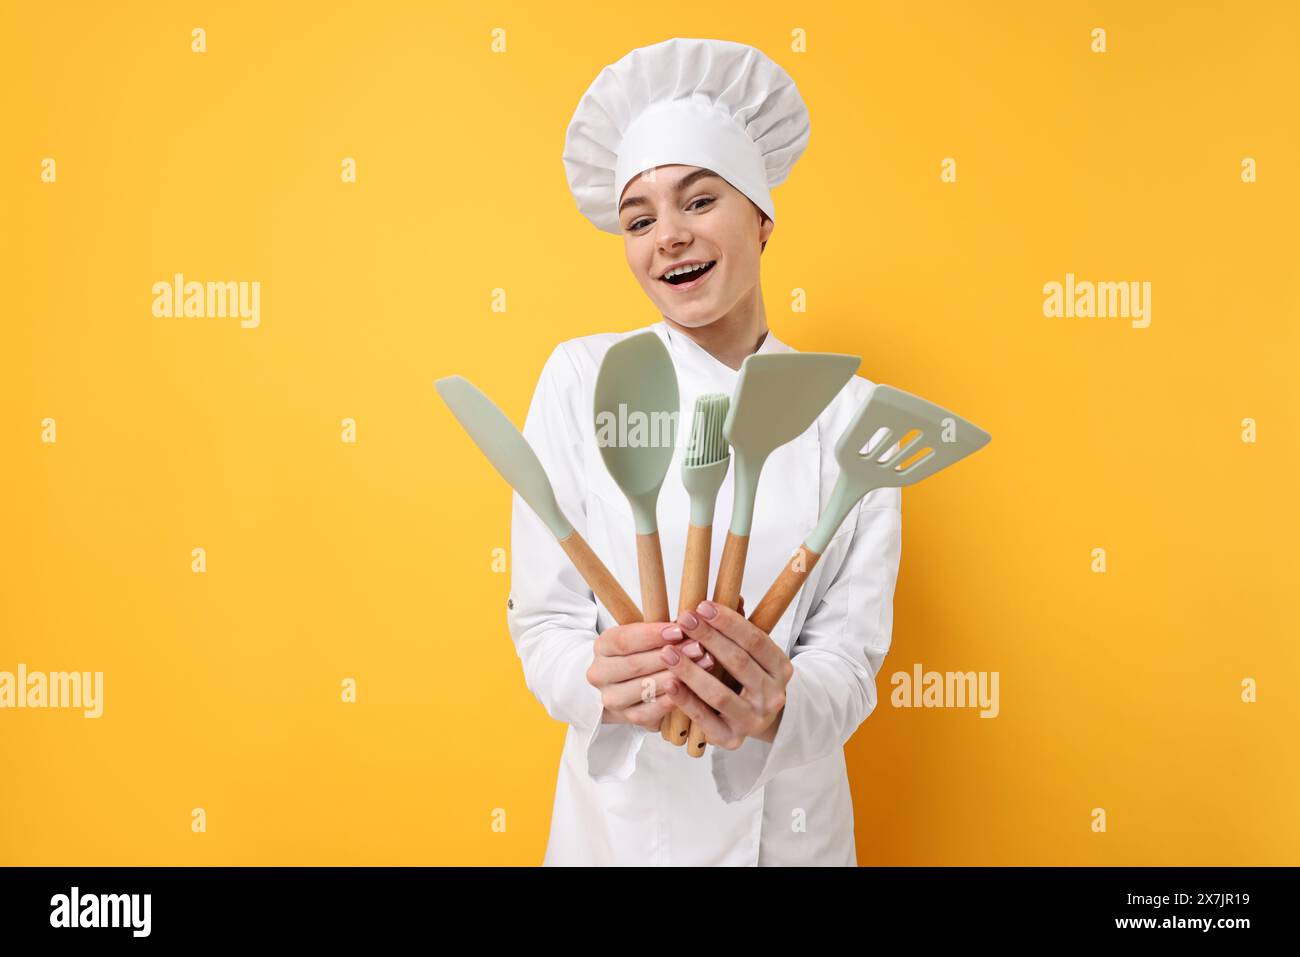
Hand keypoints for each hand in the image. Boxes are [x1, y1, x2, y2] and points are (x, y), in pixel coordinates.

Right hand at [587, 621, 714, 730]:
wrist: (627, 684)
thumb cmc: (643, 653)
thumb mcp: (646, 636)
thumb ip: (662, 630)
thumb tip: (689, 622)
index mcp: (602, 647)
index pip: (624, 640)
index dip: (652, 635)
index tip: (679, 630)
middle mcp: (601, 674)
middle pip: (635, 665)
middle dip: (671, 655)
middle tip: (698, 647)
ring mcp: (612, 698)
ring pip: (645, 688)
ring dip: (677, 676)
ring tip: (703, 664)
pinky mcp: (628, 718)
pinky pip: (652, 710)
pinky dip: (673, 699)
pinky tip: (692, 689)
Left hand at [658, 600, 791, 748]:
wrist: (759, 719)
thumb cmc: (749, 677)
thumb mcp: (752, 652)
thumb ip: (740, 627)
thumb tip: (733, 595)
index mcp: (781, 668)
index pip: (756, 641)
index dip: (729, 622)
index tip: (702, 606)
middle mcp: (772, 696)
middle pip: (738, 663)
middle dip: (708, 638)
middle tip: (682, 619)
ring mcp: (753, 720)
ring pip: (719, 694)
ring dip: (691, 670)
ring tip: (668, 651)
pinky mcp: (732, 739)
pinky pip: (705, 720)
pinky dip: (686, 701)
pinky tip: (669, 683)